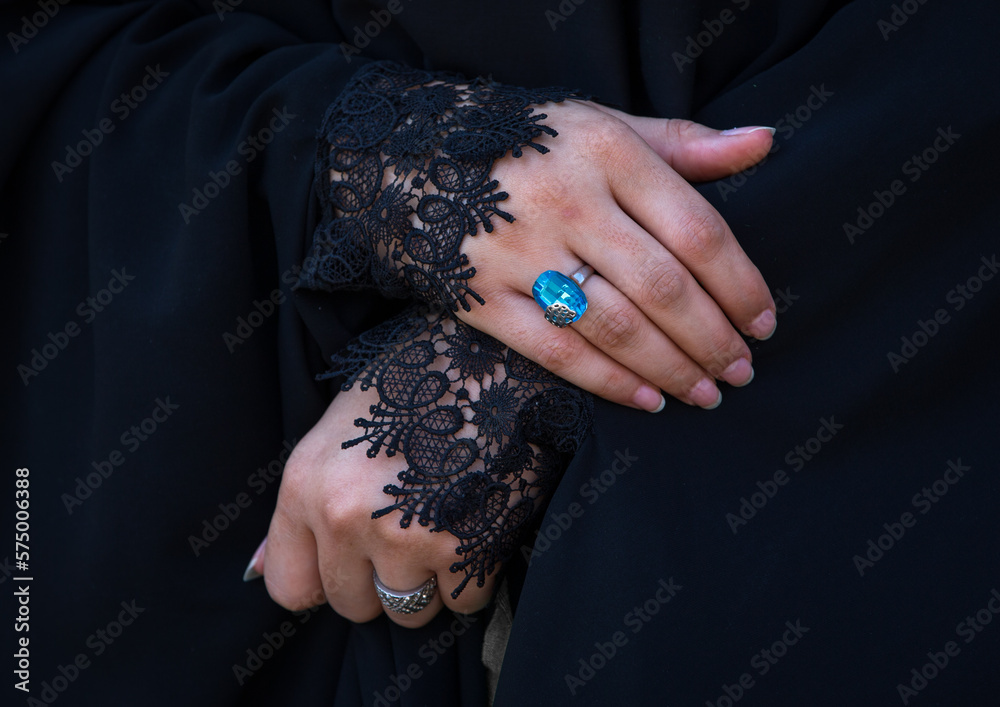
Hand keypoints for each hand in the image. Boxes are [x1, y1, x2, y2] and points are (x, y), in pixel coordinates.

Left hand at [248, 309, 588, 626]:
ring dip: (430, 581)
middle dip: (382, 579)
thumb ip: (303, 505)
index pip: (289, 587)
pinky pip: (465, 600)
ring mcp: (407, 537)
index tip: (352, 563)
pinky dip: (475, 572)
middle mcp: (347, 517)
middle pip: (355, 605)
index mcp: (307, 484)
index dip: (323, 579)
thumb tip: (257, 572)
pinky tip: (479, 519)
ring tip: (447, 520)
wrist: (501, 354)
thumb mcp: (341, 425)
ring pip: (410, 611)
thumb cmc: (420, 379)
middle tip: (412, 528)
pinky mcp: (466, 548)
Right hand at [459, 102, 775, 411]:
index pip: (697, 231)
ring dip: (671, 367)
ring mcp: (521, 253)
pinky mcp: (484, 296)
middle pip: (662, 287)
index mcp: (607, 154)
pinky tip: (647, 400)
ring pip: (615, 325)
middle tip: (742, 372)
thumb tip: (765, 142)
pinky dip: (608, 380)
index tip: (764, 323)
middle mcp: (568, 203)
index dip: (741, 285)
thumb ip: (683, 143)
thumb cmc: (529, 142)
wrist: (414, 160)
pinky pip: (555, 348)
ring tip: (706, 393)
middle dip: (713, 339)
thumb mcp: (604, 125)